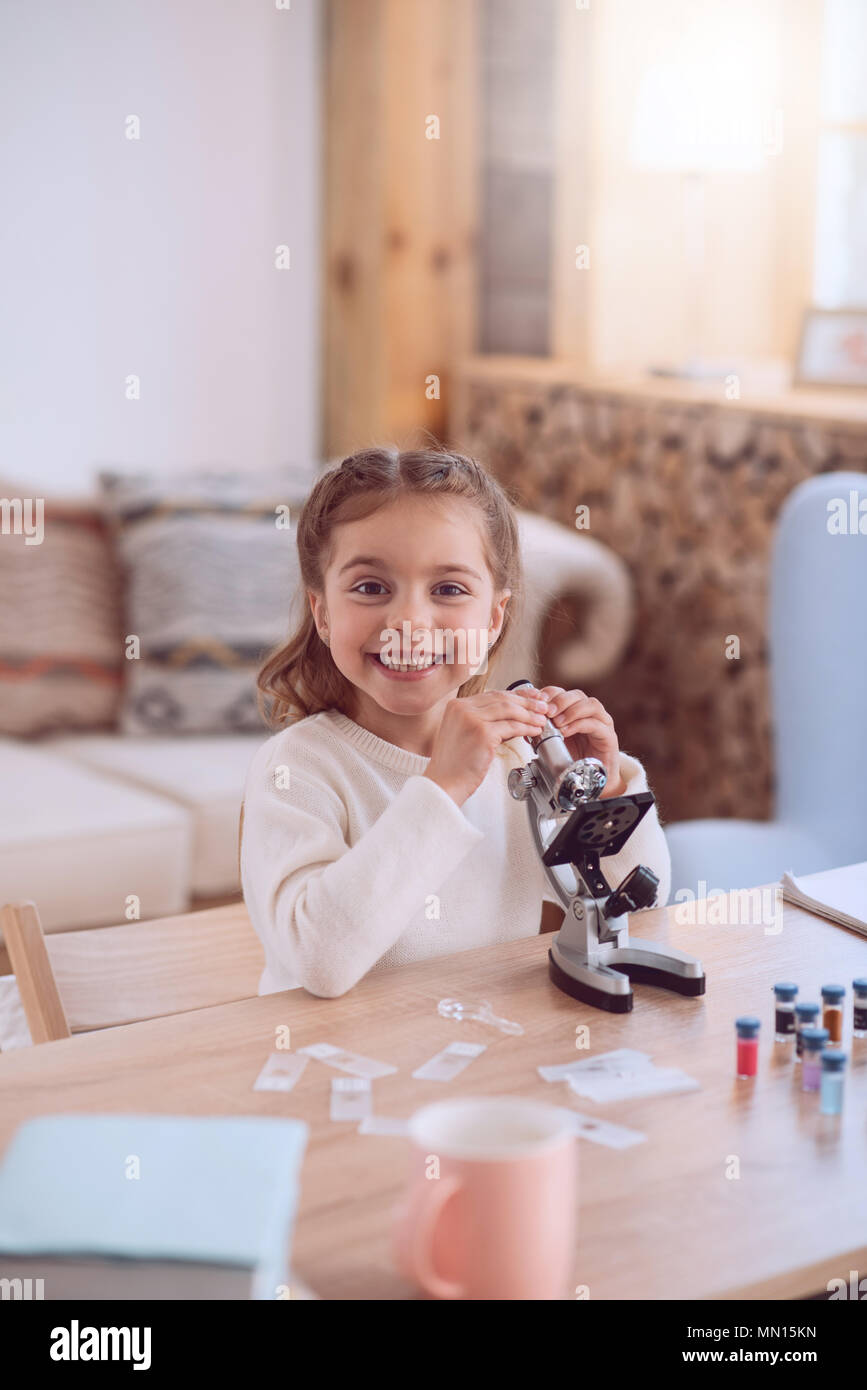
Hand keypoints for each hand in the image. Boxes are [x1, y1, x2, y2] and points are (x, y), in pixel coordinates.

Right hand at [424, 687, 551, 804]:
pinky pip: (511, 727)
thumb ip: (483, 720)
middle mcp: (462, 708)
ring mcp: (472, 719)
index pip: (492, 694)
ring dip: (530, 714)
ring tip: (542, 719)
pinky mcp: (482, 733)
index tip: (531, 697)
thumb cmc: (454, 764)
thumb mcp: (464, 733)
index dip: (516, 695)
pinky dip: (526, 728)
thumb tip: (513, 714)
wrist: (444, 783)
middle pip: (502, 699)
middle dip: (527, 702)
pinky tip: (534, 731)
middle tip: (543, 706)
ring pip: (509, 710)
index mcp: (456, 705)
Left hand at [536, 685, 625, 798]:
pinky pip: (596, 724)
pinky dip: (579, 725)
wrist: (591, 780)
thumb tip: (527, 727)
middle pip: (577, 695)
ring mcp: (602, 723)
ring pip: (591, 705)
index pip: (563, 692)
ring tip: (558, 722)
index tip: (538, 702)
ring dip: (572, 711)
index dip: (550, 694)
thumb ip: (544, 733)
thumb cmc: (574, 759)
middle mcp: (590, 713)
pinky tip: (566, 732)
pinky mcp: (609, 736)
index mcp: (575, 711)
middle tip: (548, 712)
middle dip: (560, 700)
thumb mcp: (555, 743)